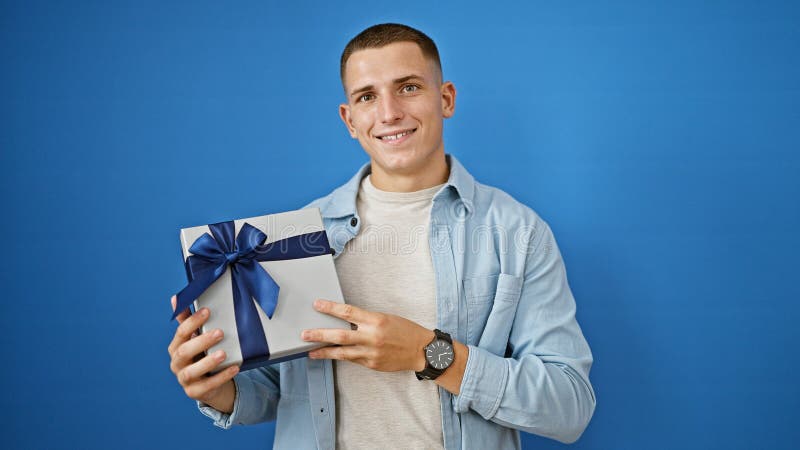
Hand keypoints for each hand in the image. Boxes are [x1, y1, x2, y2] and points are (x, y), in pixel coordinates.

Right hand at [168, 295, 238, 412]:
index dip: (193, 321)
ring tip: (224, 353)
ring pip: (192, 371)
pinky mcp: (194, 392)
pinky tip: (235, 368)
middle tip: (220, 332)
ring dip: (208, 362)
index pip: (181, 332)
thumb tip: (177, 298)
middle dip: (202, 341)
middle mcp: (177, 363)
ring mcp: (184, 379)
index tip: (208, 311)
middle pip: (185, 351)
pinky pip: (208, 385)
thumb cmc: (202, 354)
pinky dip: (222, 377)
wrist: (209, 382)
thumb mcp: (196, 338)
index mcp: (176, 346)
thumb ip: (188, 320)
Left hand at [301, 299, 434, 371]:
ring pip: (342, 352)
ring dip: (324, 351)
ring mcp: (371, 352)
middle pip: (340, 335)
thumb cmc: (405, 330)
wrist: (421, 350)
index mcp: (375, 320)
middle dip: (319, 334)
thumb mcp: (386, 317)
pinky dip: (340, 357)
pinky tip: (330, 356)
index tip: (317, 304)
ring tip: (310, 351)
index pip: (347, 312)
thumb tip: (345, 319)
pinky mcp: (371, 364)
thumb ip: (366, 319)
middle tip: (304, 334)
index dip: (330, 308)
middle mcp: (371, 336)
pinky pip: (352, 359)